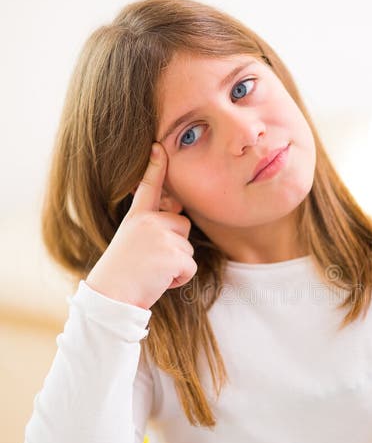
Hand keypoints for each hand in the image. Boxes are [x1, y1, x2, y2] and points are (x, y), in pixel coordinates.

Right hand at [86, 143, 196, 308]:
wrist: (111, 296)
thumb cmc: (122, 275)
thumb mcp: (131, 243)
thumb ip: (151, 229)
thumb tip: (179, 220)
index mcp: (136, 218)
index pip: (147, 188)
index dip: (155, 167)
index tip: (158, 146)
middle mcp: (148, 221)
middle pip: (182, 226)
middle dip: (176, 246)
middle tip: (151, 262)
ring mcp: (161, 236)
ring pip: (188, 249)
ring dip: (176, 266)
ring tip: (152, 273)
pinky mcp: (173, 255)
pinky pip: (190, 267)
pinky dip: (179, 279)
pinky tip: (158, 281)